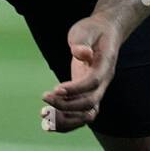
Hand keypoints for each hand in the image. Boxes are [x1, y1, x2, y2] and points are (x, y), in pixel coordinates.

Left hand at [40, 14, 121, 131]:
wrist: (105, 33)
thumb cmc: (93, 30)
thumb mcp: (86, 30)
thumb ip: (82, 42)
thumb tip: (82, 53)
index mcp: (105, 66)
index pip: (92, 83)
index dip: (75, 89)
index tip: (55, 89)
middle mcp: (103, 83)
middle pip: (89, 104)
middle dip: (66, 106)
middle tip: (45, 98)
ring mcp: (96, 90)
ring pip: (86, 115)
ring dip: (66, 120)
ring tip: (44, 116)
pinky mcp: (86, 94)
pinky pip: (79, 114)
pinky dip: (66, 120)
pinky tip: (48, 120)